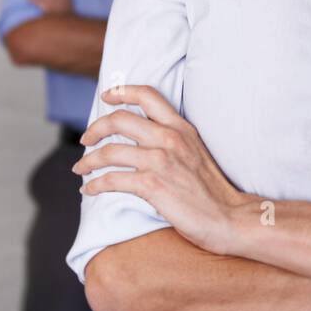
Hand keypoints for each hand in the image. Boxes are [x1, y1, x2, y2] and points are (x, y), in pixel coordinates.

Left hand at [72, 84, 251, 255]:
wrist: (230, 218)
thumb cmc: (213, 193)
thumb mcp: (196, 153)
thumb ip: (173, 142)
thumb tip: (144, 143)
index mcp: (181, 128)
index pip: (148, 95)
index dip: (122, 92)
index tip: (107, 97)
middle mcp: (170, 138)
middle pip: (120, 119)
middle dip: (96, 128)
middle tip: (86, 139)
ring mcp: (160, 160)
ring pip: (110, 151)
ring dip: (88, 160)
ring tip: (80, 169)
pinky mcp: (152, 185)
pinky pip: (112, 179)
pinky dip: (95, 184)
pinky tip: (90, 190)